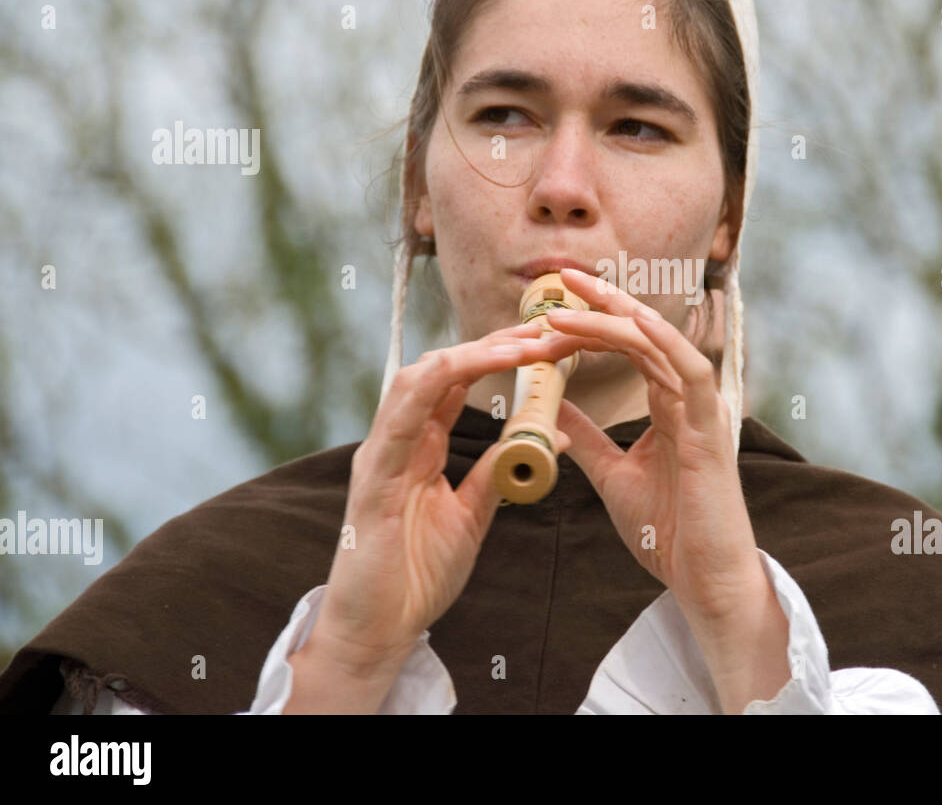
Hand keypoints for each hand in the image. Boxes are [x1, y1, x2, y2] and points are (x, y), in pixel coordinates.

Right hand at [310, 321, 584, 674]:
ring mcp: (380, 454)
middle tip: (543, 329)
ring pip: (419, 380)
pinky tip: (466, 368)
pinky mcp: (372, 477)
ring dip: (470, 354)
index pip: (458, 381)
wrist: (377, 629)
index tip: (545, 340)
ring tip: (520, 344)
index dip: (499, 353)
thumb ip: (502, 470)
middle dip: (491, 342)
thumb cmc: (416, 574)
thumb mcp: (473, 514)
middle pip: (441, 368)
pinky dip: (434, 386)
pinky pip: (400, 418)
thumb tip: (551, 434)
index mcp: (420, 445)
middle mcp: (397, 439)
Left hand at [543, 268, 766, 624]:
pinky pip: (692, 373)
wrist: (702, 577)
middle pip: (643, 333)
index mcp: (667, 405)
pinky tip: (633, 322)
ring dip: (614, 320)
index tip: (552, 308)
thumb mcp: (612, 474)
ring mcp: (702, 410)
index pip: (629, 346)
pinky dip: (665, 343)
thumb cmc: (668, 531)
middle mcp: (687, 399)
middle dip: (604, 301)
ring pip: (659, 345)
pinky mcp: (711, 429)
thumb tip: (552, 406)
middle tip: (562, 278)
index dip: (593, 321)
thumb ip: (587, 437)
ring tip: (570, 303)